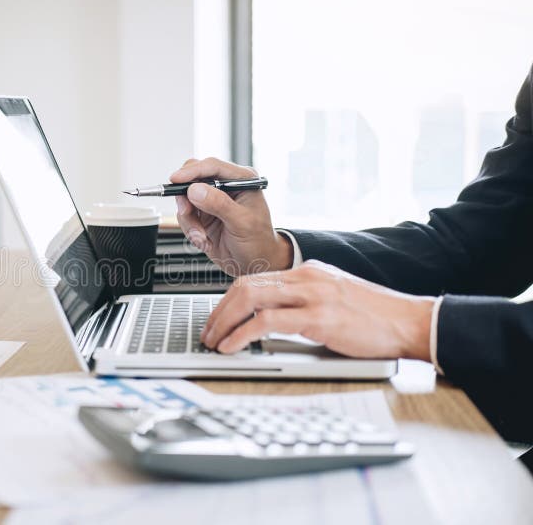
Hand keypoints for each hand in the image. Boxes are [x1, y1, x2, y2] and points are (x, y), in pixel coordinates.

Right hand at [171, 157, 292, 274]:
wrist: (254, 265)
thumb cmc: (258, 242)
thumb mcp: (242, 222)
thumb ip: (219, 204)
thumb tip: (196, 190)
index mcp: (241, 180)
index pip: (212, 167)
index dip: (192, 171)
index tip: (175, 180)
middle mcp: (226, 186)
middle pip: (193, 178)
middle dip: (186, 198)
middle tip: (186, 212)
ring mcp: (212, 200)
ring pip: (185, 199)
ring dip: (189, 221)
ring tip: (201, 237)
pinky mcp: (203, 215)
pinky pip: (185, 216)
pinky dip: (190, 230)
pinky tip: (204, 240)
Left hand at [201, 260, 434, 360]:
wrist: (412, 322)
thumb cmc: (377, 317)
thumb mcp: (334, 300)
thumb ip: (304, 304)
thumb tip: (270, 321)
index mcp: (308, 272)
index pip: (255, 280)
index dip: (228, 301)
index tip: (217, 319)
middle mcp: (306, 277)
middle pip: (245, 286)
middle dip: (218, 311)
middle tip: (207, 333)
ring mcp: (312, 295)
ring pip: (249, 298)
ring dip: (224, 323)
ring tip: (213, 343)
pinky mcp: (319, 318)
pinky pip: (266, 322)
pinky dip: (242, 335)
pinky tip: (232, 347)